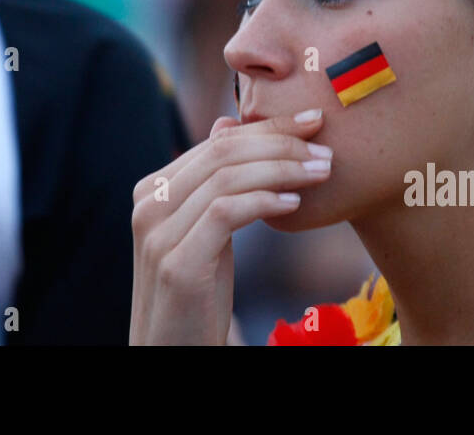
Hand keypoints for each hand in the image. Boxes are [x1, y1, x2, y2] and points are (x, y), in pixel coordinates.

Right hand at [129, 109, 330, 344]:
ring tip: (320, 172)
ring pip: (226, 177)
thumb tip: (225, 123)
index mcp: (152, 190)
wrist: (170, 352)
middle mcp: (148, 204)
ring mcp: (157, 234)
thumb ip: (211, 182)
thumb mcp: (204, 231)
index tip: (315, 121)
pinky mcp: (176, 263)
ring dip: (282, 169)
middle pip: (222, 153)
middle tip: (325, 148)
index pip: (216, 143)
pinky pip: (226, 213)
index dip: (269, 128)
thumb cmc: (196, 295)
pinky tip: (294, 203)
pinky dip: (264, 201)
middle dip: (281, 143)